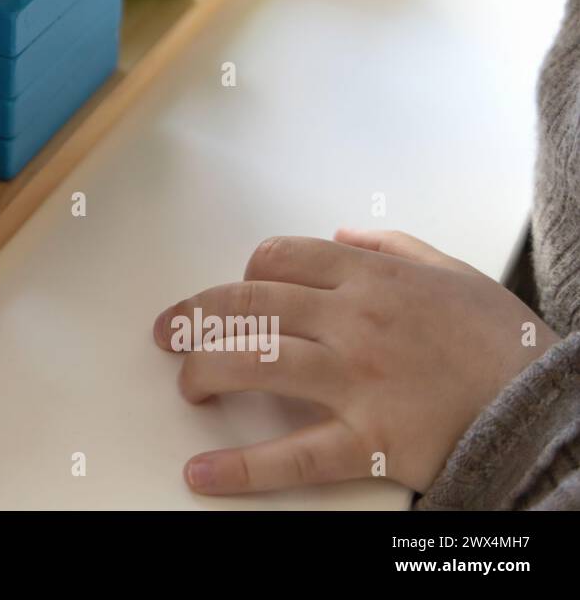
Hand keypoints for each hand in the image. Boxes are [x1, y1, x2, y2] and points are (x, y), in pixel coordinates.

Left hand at [153, 229, 559, 494]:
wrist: (544, 405)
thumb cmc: (500, 343)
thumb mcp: (451, 272)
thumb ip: (392, 248)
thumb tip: (341, 237)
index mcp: (370, 278)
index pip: (275, 260)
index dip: (239, 277)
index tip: (227, 297)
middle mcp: (353, 320)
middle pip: (247, 304)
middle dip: (195, 316)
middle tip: (170, 333)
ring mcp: (355, 379)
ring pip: (252, 361)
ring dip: (203, 370)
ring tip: (187, 386)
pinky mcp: (366, 439)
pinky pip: (291, 454)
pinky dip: (240, 467)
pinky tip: (202, 474)